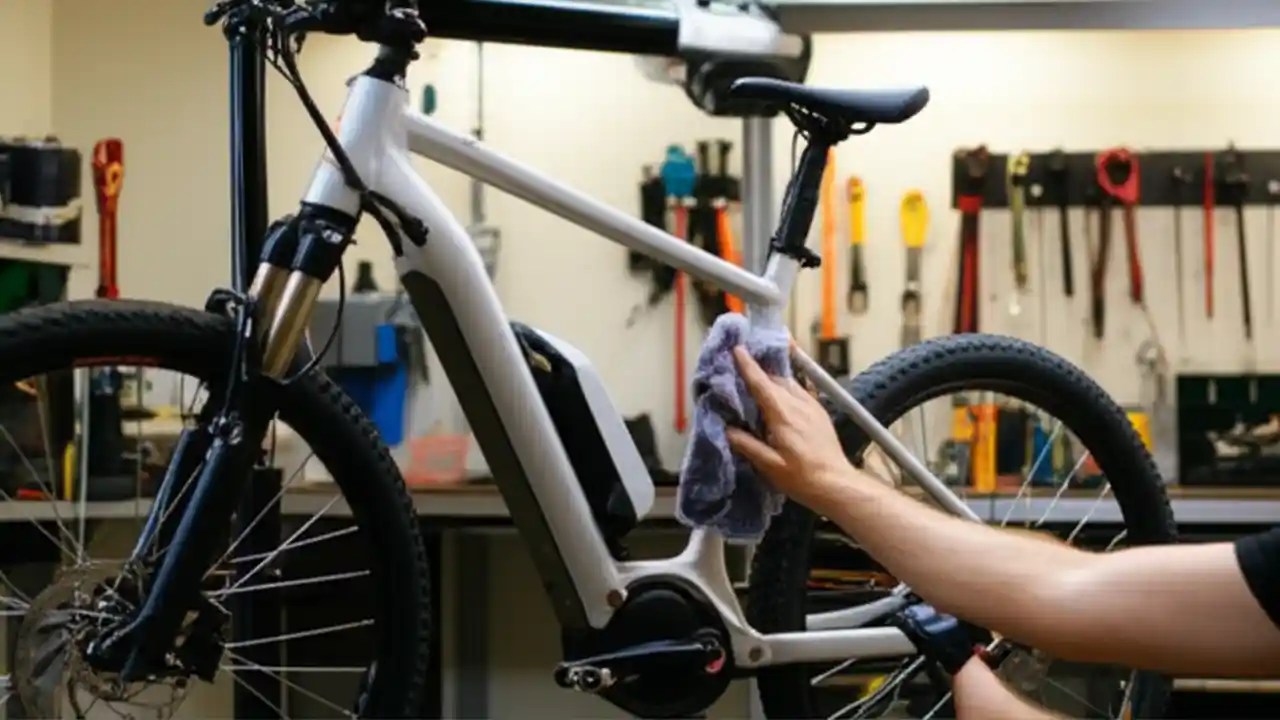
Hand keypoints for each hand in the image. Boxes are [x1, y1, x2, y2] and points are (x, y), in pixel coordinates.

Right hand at [726, 344, 855, 510]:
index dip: (748, 366)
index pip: (762, 384)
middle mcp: (799, 404)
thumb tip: (727, 429)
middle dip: (759, 370)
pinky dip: (786, 387)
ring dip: (773, 378)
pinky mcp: (820, 413)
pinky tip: (781, 396)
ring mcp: (812, 406)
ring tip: (760, 379)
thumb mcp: (769, 465)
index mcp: (783, 414)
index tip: (737, 348)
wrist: (837, 483)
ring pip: (789, 383)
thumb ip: (747, 445)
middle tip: (742, 366)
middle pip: (775, 379)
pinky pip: (800, 392)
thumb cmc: (801, 477)